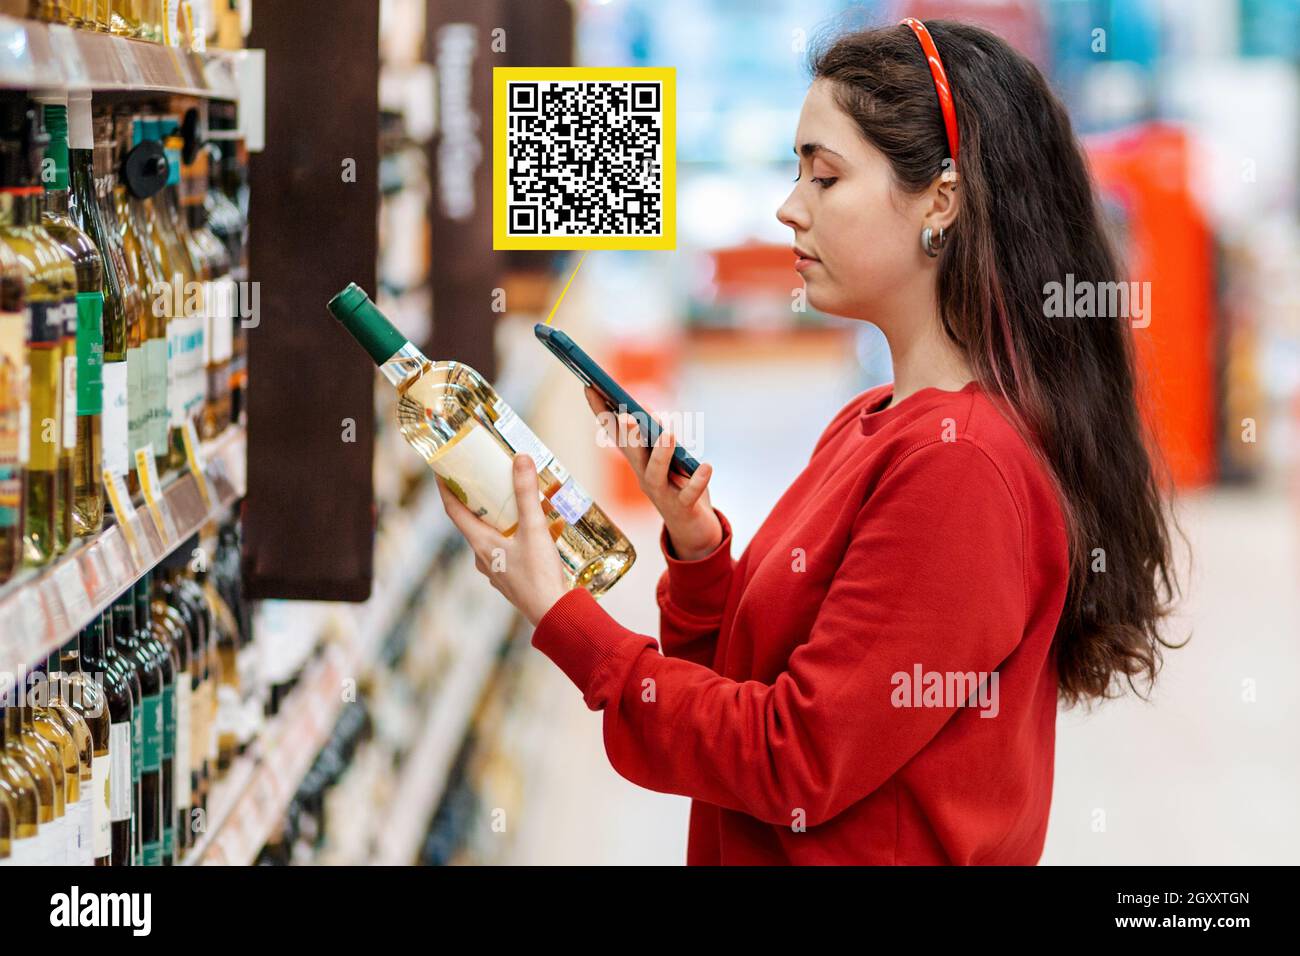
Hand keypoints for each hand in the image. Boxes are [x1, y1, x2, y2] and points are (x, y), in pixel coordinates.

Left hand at [435, 453, 569, 626]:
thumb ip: (526, 493)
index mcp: (480, 544)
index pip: (453, 511)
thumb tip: (520, 458)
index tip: (441, 469)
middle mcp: (483, 557)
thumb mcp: (533, 529)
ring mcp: (497, 570)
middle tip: (485, 477)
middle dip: (477, 499)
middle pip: (473, 522)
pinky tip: (536, 529)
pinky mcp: (513, 577)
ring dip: (499, 517)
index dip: (445, 488)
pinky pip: (508, 549)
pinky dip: (515, 534)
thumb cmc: (539, 575)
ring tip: (515, 500)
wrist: (554, 614)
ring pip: (492, 536)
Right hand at [585, 385, 722, 560]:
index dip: (600, 412)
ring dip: (660, 455)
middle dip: (627, 434)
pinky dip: (698, 481)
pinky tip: (707, 467)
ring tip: (668, 434)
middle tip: (627, 415)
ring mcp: (662, 494)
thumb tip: (649, 414)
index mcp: (638, 462)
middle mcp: (644, 477)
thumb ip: (658, 436)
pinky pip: (689, 494)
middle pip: (631, 454)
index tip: (589, 386)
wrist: (692, 530)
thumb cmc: (679, 487)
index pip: (615, 435)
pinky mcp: (683, 508)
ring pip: (655, 474)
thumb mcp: (668, 458)